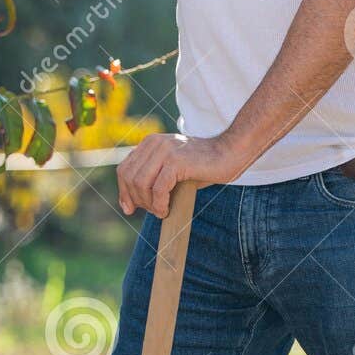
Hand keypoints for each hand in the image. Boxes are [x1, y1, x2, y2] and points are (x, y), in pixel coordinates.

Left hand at [117, 133, 244, 217]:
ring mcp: (164, 150)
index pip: (124, 169)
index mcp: (150, 143)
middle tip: (153, 211)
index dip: (124, 191)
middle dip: (137, 200)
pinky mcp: (176, 161)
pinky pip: (158, 188)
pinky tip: (166, 210)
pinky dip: (160, 204)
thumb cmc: (204, 165)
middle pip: (130, 178)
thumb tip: (132, 202)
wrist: (230, 152)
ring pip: (141, 183)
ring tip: (161, 211)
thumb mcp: (173, 169)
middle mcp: (154, 143)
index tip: (129, 208)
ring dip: (149, 203)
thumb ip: (153, 178)